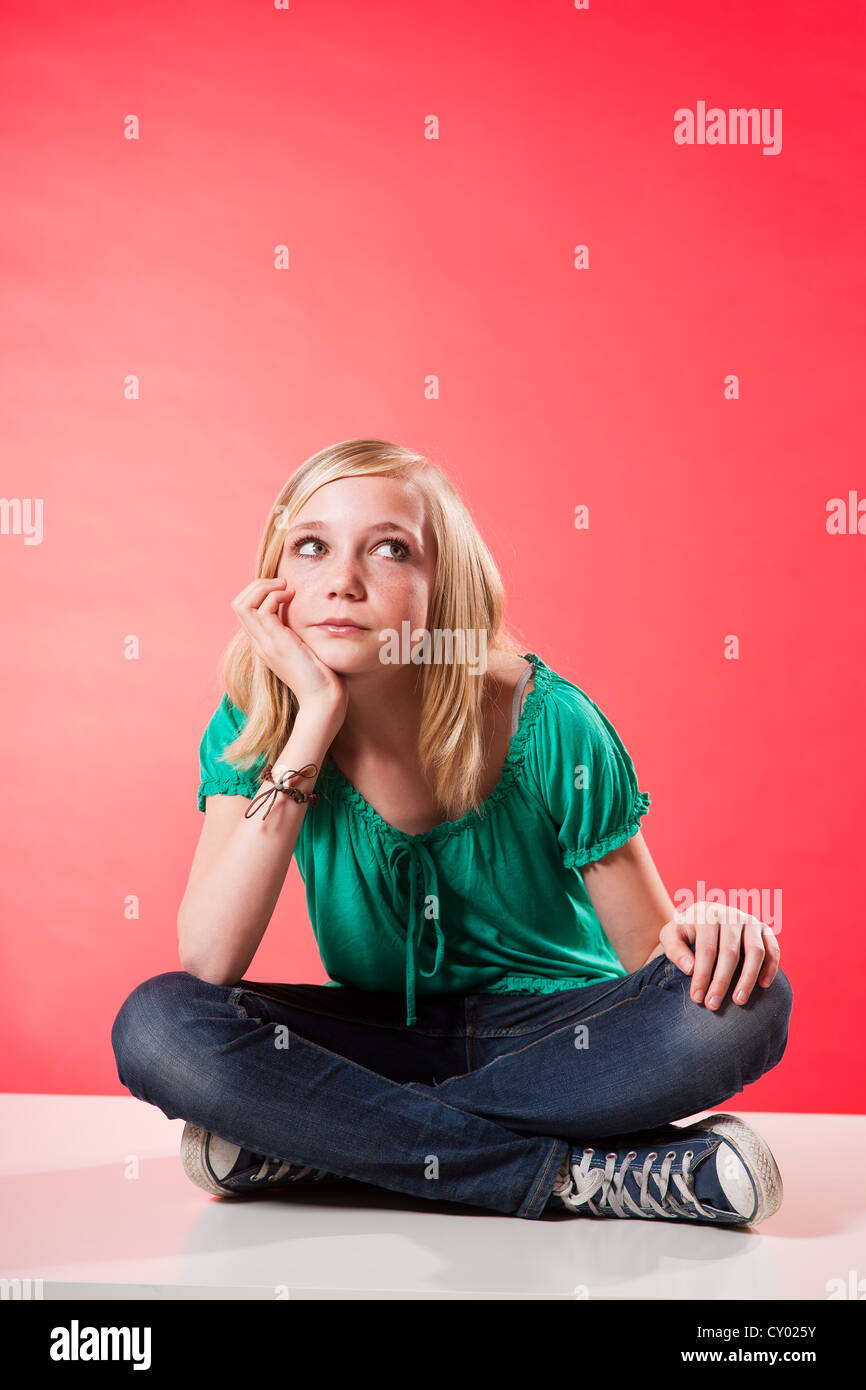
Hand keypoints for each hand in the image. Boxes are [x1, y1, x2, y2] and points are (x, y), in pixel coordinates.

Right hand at [231, 578, 347, 726]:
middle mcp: (260, 643)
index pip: (246, 611)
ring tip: (286, 587)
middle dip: (258, 585)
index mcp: (265, 645)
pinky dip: (274, 595)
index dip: (260, 593)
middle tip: (283, 583)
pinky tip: (292, 596)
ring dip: (263, 587)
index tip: (285, 590)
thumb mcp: (307, 650)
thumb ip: (301, 634)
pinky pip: (262, 609)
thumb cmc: (323, 678)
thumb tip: (309, 617)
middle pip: (238, 605)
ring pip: (242, 604)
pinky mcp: (276, 643)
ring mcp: (265, 644)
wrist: (323, 701)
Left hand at [657, 902, 779, 1009]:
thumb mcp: (671, 936)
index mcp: (706, 914)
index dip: (702, 975)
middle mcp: (731, 915)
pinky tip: (763, 985)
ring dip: (748, 978)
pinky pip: (773, 948)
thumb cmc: (686, 932)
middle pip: (730, 952)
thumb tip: (690, 969)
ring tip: (738, 1001)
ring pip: (756, 951)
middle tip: (713, 1005)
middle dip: (721, 982)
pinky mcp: (764, 929)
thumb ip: (675, 950)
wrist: (704, 917)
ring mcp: (750, 921)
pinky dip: (771, 967)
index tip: (697, 998)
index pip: (706, 949)